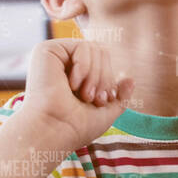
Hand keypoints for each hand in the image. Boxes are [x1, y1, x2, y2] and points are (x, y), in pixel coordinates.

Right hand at [17, 39, 134, 152]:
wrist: (55, 131)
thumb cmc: (76, 126)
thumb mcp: (106, 112)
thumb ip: (120, 96)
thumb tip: (130, 79)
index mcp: (75, 75)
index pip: (104, 62)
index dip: (109, 80)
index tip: (103, 101)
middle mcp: (64, 63)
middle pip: (102, 52)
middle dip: (104, 78)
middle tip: (93, 99)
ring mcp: (56, 55)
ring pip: (95, 49)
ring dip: (95, 76)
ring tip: (84, 95)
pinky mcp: (47, 50)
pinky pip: (83, 46)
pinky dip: (85, 67)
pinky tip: (72, 84)